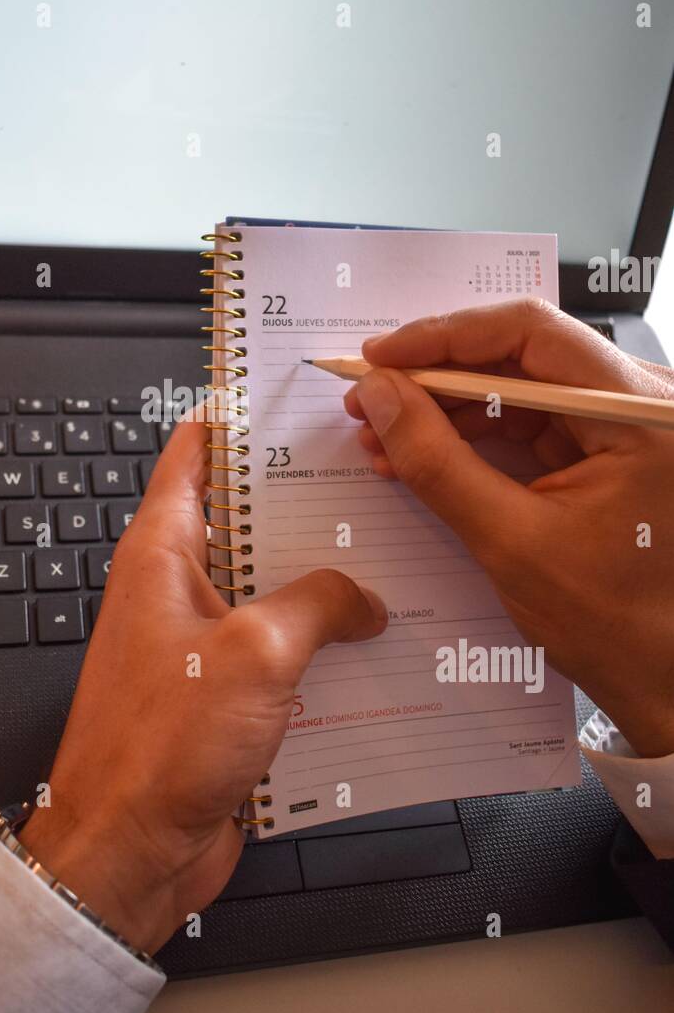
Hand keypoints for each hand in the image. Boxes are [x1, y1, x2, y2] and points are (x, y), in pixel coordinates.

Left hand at [19, 414, 387, 952]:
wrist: (128, 850)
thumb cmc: (156, 749)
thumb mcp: (257, 652)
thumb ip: (320, 604)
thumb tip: (362, 596)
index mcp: (160, 553)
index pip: (193, 454)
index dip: (237, 416)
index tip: (285, 393)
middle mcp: (175, 589)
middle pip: (245, 519)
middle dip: (305, 503)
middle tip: (370, 479)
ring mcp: (198, 643)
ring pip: (270, 589)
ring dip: (322, 584)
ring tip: (391, 561)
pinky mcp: (220, 696)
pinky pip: (278, 654)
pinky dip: (321, 648)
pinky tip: (374, 648)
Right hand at [347, 297, 673, 758]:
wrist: (663, 678)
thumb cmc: (611, 624)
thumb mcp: (509, 542)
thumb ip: (438, 461)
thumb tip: (379, 394)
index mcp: (641, 415)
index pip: (533, 334)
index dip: (446, 336)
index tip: (381, 358)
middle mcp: (643, 404)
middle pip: (523, 353)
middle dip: (437, 375)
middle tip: (368, 396)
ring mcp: (626, 426)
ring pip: (520, 386)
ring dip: (447, 407)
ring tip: (381, 433)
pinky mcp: (607, 450)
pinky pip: (530, 422)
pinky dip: (473, 435)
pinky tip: (419, 453)